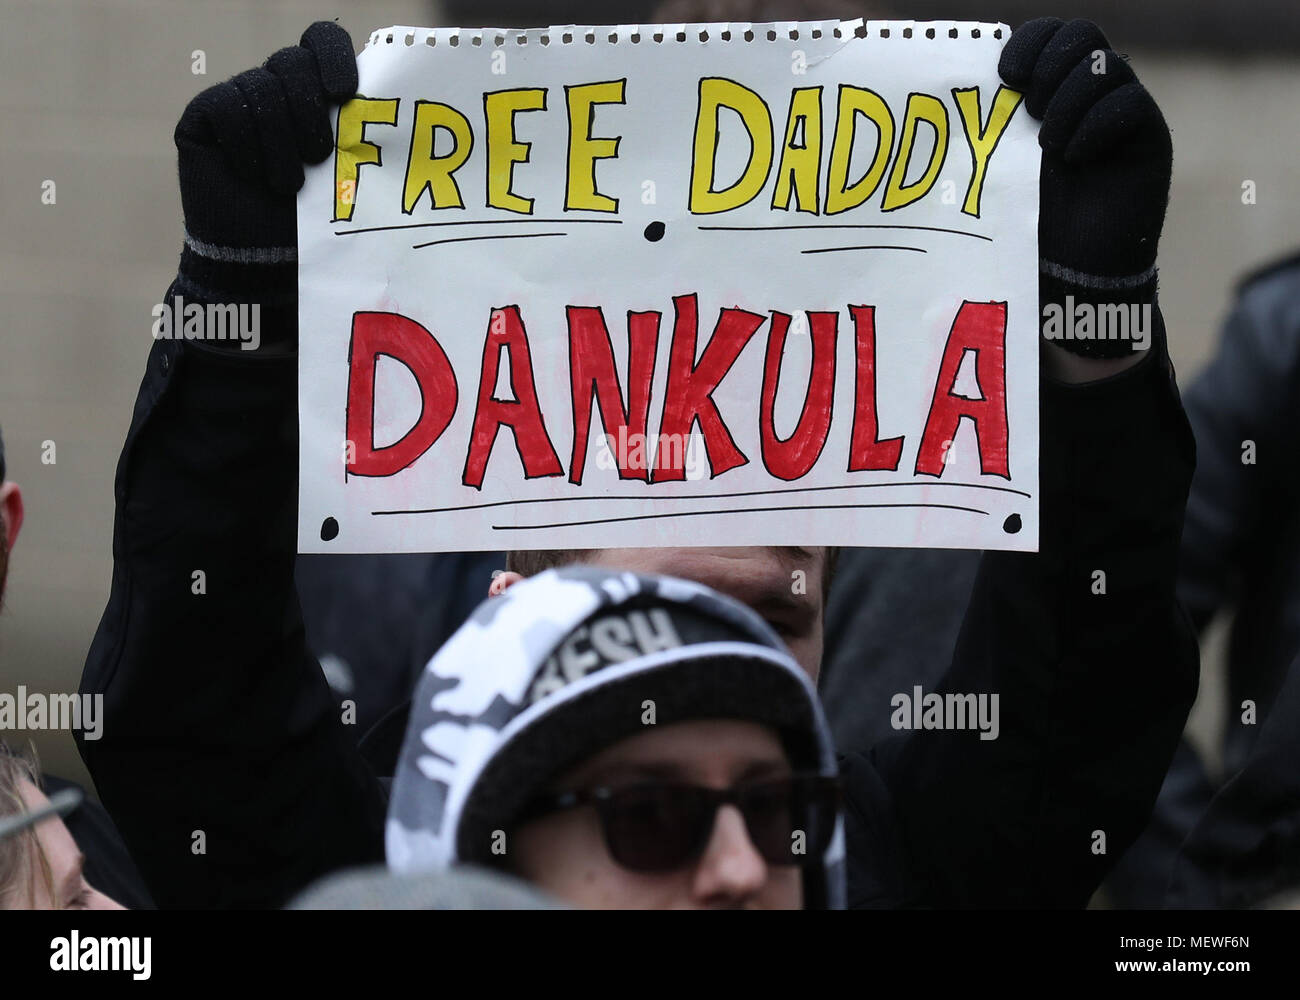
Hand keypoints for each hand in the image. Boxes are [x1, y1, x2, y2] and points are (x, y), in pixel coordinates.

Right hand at [171, 21, 357, 345]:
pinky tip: (253, 175)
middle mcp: (278, 90)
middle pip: (292, 61)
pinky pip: (224, 105)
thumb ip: (366, 137)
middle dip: (308, 108)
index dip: (332, 55)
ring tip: (289, 185)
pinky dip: (244, 141)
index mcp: (317, 95)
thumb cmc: (320, 226)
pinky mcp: (205, 118)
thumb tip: (395, 111)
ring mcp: (239, 101)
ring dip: (279, 139)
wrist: (268, 267)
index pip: (323, 42)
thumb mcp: (354, 179)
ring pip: (259, 84)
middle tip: (320, 156)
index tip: (345, 91)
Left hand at [1000, 18, 1171, 375]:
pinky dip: (1097, 123)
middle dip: (1051, 62)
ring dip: (1069, 98)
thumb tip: (947, 87)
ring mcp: (1121, 112)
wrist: (1066, 272)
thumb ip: (985, 127)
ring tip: (1049, 144)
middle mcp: (1088, 95)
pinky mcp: (1147, 138)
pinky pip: (1130, 101)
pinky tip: (1075, 157)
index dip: (1029, 42)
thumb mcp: (995, 167)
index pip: (1048, 35)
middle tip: (1029, 106)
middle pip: (1081, 35)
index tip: (1004, 73)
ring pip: (1105, 63)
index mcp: (1049, 92)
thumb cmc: (1022, 222)